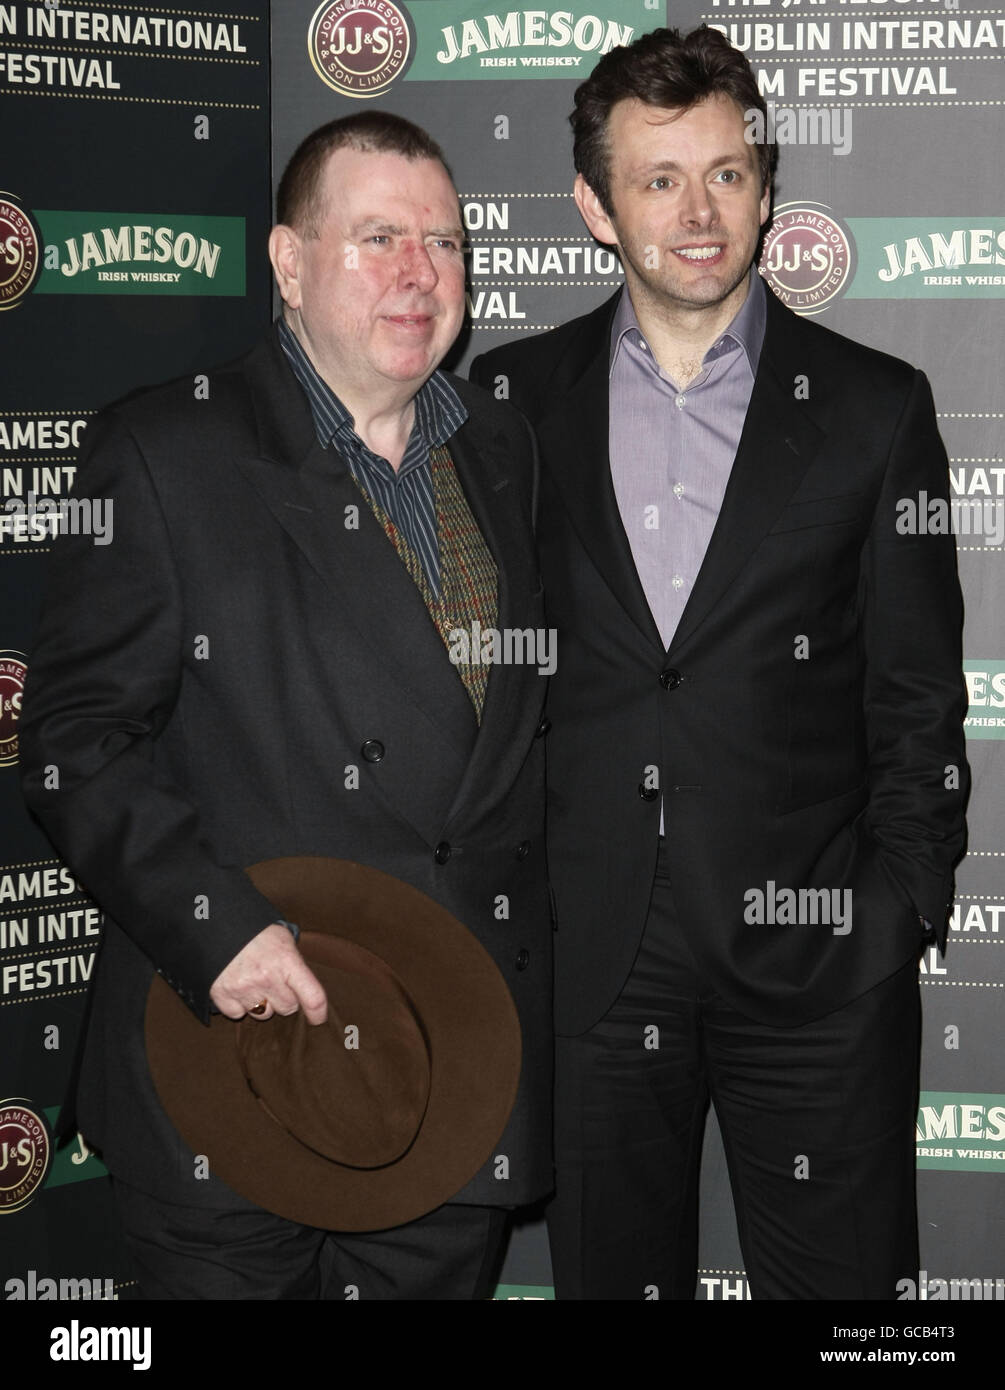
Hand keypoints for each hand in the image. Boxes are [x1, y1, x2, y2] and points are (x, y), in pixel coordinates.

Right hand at [209, 923, 326, 1023]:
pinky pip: (237, 1014)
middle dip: (284, 998)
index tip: (318, 1018)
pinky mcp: (222, 994)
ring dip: (262, 1003)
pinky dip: (238, 1004)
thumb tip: (308, 990)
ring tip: (255, 982)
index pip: (313, 997)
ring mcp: (243, 987)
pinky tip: (238, 986)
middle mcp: (266, 977)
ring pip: (263, 1014)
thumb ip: (296, 964)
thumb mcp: (283, 939)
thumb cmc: (256, 930)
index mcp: (287, 961)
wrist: (219, 921)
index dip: (318, 1012)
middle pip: (287, 1008)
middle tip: (274, 981)